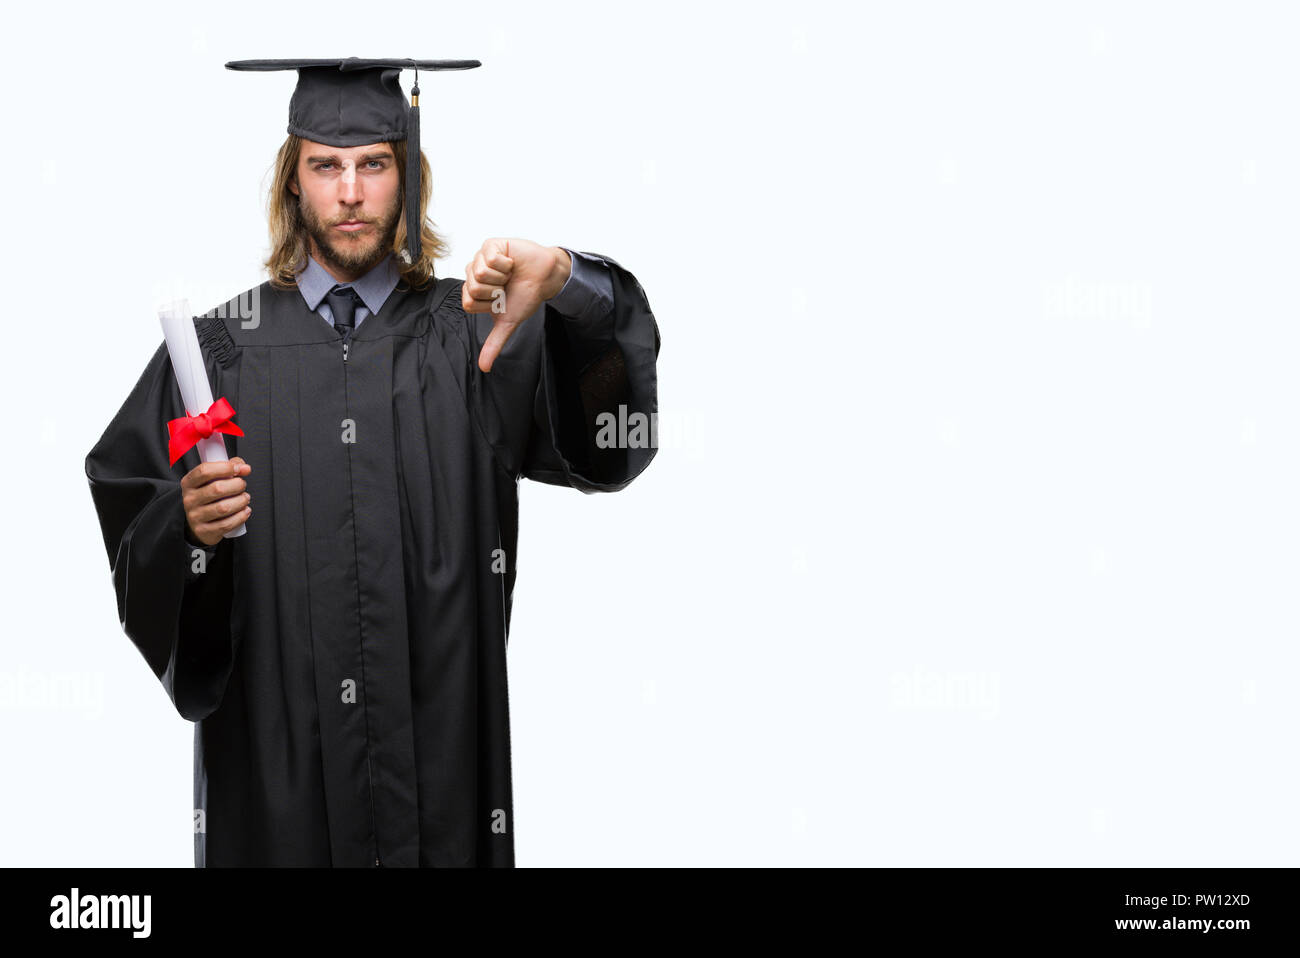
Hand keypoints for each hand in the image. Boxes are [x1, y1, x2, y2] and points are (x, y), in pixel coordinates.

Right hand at [182, 457, 251, 546]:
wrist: (198, 523)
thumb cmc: (209, 497)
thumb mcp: (211, 480)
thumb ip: (228, 469)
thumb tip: (244, 468)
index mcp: (189, 483)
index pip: (205, 471)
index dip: (225, 467)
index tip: (238, 469)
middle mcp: (189, 499)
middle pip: (217, 488)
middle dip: (237, 485)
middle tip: (243, 486)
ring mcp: (195, 516)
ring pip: (223, 507)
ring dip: (241, 501)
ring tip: (245, 498)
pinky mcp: (203, 531)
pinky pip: (226, 524)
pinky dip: (240, 516)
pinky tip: (245, 511)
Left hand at [461, 238, 570, 371]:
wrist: (545, 278)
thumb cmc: (525, 296)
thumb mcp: (508, 322)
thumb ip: (494, 343)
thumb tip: (485, 368)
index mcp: (474, 291)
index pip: (468, 302)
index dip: (488, 304)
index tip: (501, 299)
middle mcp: (473, 274)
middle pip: (472, 288)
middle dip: (496, 291)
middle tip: (506, 286)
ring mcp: (480, 258)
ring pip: (479, 273)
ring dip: (501, 277)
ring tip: (509, 274)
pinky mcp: (491, 245)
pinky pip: (489, 258)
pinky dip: (505, 264)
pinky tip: (511, 263)